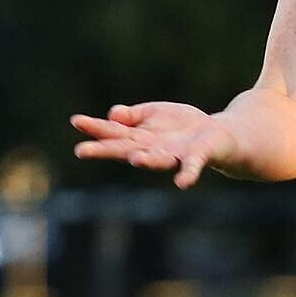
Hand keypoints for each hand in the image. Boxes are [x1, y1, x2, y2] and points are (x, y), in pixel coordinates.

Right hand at [71, 102, 238, 188]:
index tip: (76, 121)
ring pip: (156, 159)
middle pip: (125, 149)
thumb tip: (113, 115)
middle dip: (105, 150)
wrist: (219, 137)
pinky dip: (187, 175)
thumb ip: (133, 116)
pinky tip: (182, 182)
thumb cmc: (181, 127)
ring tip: (135, 159)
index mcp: (140, 137)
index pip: (113, 132)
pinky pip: (191, 168)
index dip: (95, 127)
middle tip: (81, 151)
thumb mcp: (154, 114)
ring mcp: (174, 156)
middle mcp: (152, 150)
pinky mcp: (197, 158)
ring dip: (145, 161)